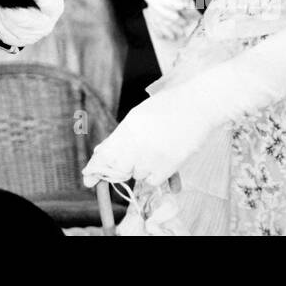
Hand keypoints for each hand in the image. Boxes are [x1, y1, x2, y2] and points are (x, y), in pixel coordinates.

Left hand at [81, 86, 214, 188]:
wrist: (197, 104)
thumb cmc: (167, 107)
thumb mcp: (139, 116)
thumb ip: (120, 136)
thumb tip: (101, 152)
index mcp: (128, 126)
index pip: (105, 153)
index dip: (95, 168)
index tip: (87, 178)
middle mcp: (138, 141)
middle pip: (118, 168)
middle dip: (120, 169)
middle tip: (129, 162)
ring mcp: (154, 154)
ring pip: (137, 174)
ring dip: (141, 169)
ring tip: (154, 151)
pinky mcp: (169, 164)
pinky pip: (153, 180)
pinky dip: (155, 175)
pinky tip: (162, 159)